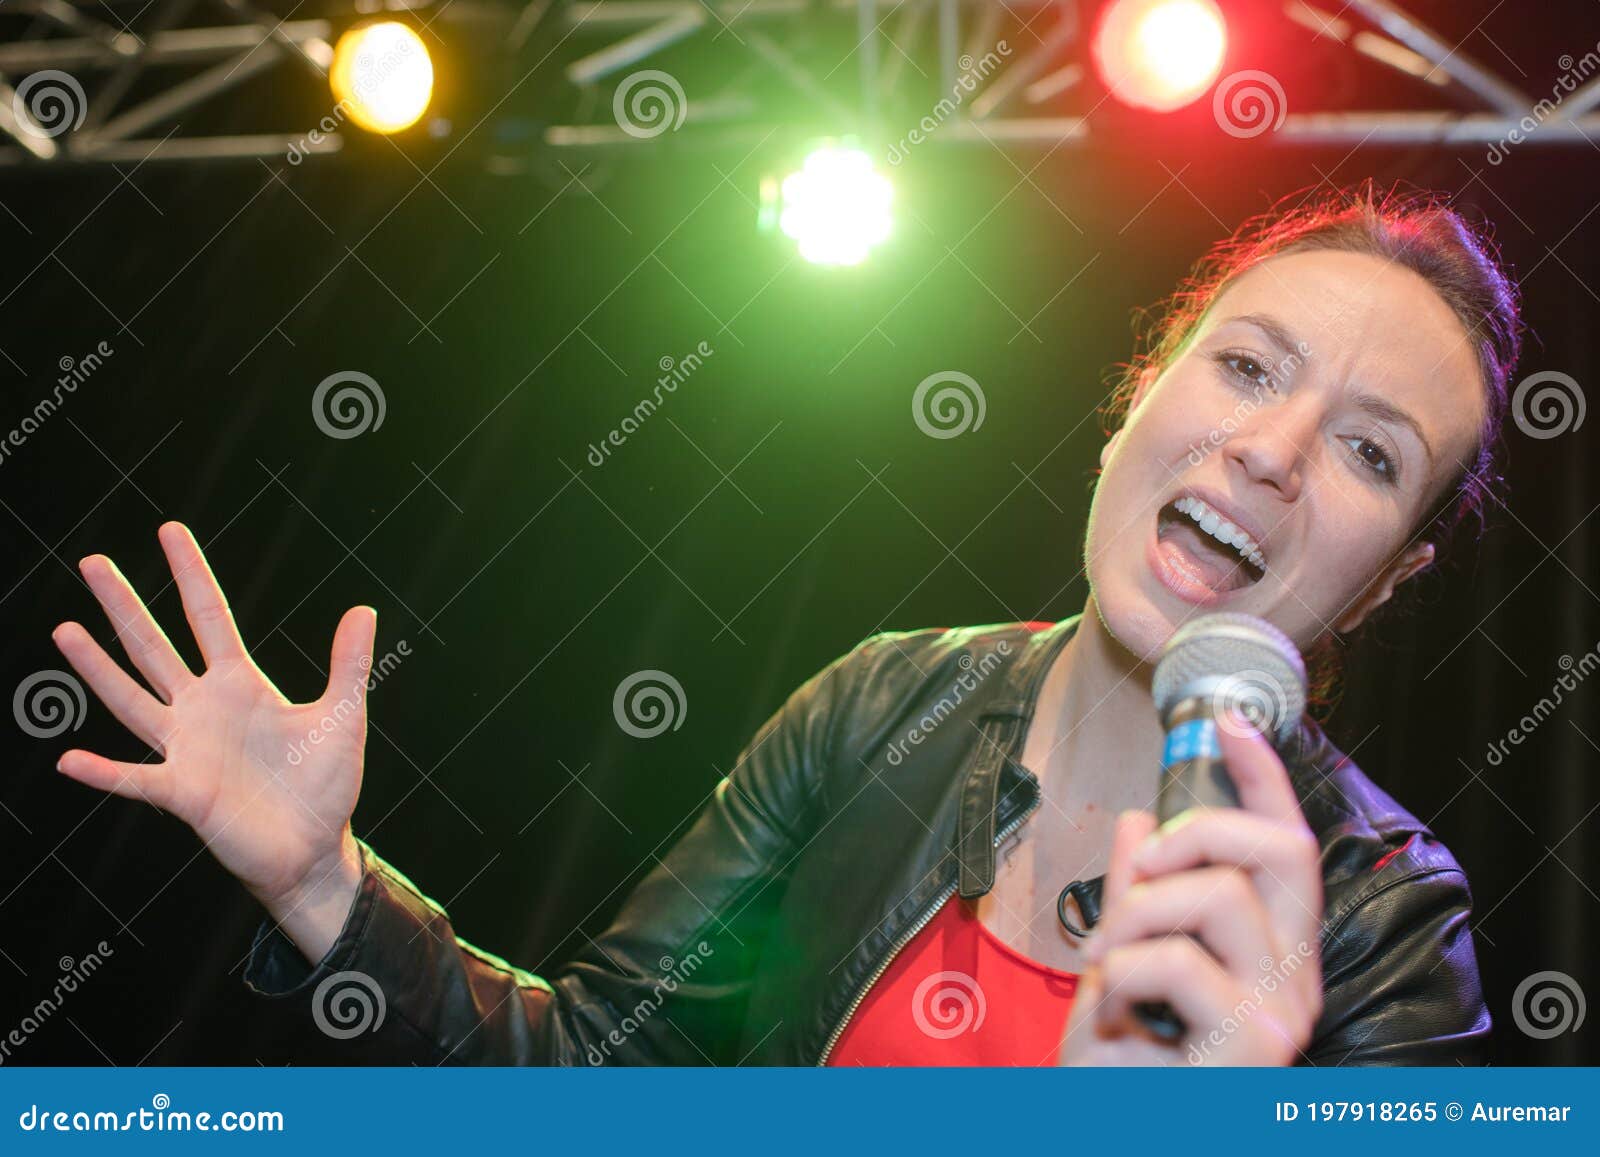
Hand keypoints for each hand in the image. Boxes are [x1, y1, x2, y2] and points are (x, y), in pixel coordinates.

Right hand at [51, 522, 376, 960]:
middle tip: (93, 561)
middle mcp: (203, 709)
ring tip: (65, 629)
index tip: (170, 530)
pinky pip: (136, 780)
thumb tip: (363, 609)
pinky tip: (69, 759)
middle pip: (156, 646)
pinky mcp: (183, 794)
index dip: (191, 574)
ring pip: (132, 699)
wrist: (313, 847)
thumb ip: (348, 664)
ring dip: (98, 668)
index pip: (209, 617)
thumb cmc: (324, 784)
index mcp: (240, 685)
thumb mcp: (342, 716)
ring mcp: (187, 749)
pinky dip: (104, 772)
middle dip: (126, 605)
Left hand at [1058, 713, 1324, 1065]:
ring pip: (1214, 895)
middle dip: (1197, 833)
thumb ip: (1138, 897)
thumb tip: (1142, 823)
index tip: (1228, 722)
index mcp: (1272, 951)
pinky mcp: (1252, 1041)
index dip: (1263, 777)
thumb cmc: (1122, 1066)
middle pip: (1277, 849)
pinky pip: (1173, 960)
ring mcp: (1281, 1010)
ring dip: (1134, 916)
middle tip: (1141, 873)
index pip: (1287, 846)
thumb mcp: (1122, 964)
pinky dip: (1119, 976)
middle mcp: (1294, 977)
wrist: (1106, 1128)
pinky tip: (1112, 1018)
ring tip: (1107, 968)